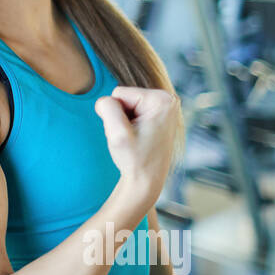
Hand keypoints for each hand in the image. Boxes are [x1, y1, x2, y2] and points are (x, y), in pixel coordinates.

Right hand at [94, 86, 179, 212]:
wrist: (146, 180)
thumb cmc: (134, 159)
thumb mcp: (117, 134)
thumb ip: (107, 108)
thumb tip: (105, 100)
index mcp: (161, 99)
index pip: (118, 93)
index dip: (117, 115)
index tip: (130, 133)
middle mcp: (168, 99)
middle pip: (124, 96)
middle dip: (121, 116)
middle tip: (132, 137)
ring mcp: (166, 106)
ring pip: (127, 103)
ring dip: (125, 121)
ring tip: (136, 138)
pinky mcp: (160, 113)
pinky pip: (133, 110)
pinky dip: (131, 124)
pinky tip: (140, 138)